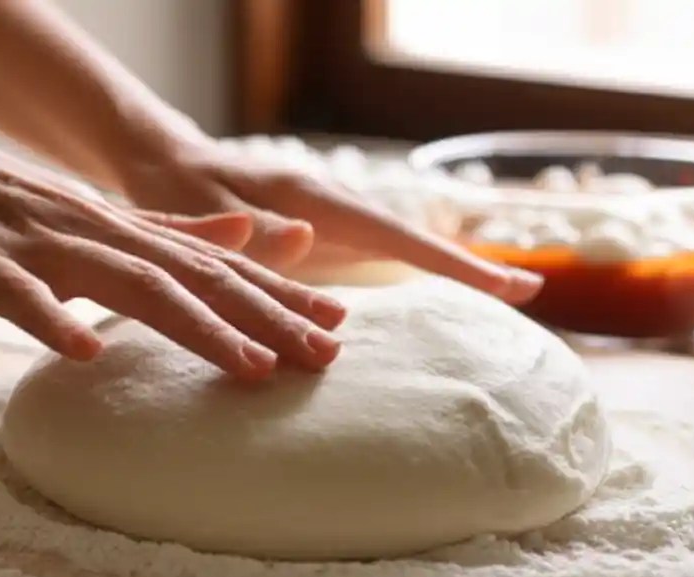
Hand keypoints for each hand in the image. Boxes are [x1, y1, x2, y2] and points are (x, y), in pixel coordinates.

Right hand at [0, 112, 346, 380]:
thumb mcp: (87, 214)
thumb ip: (162, 233)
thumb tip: (243, 240)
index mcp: (118, 227)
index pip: (214, 267)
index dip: (278, 297)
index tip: (337, 328)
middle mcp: (93, 231)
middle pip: (192, 279)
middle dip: (264, 320)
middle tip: (325, 358)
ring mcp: (35, 244)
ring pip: (127, 285)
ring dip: (195, 327)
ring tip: (251, 367)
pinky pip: (15, 295)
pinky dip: (53, 320)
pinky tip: (87, 354)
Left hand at [118, 141, 542, 304]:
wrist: (163, 164)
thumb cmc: (175, 190)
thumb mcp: (199, 213)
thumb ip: (250, 230)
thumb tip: (308, 239)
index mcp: (309, 198)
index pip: (391, 235)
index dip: (447, 261)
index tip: (503, 284)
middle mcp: (330, 205)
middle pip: (411, 238)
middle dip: (467, 264)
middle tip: (530, 292)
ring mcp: (330, 218)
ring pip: (398, 245)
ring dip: (448, 268)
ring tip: (507, 296)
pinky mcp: (322, 233)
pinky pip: (375, 253)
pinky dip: (414, 269)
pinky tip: (441, 293)